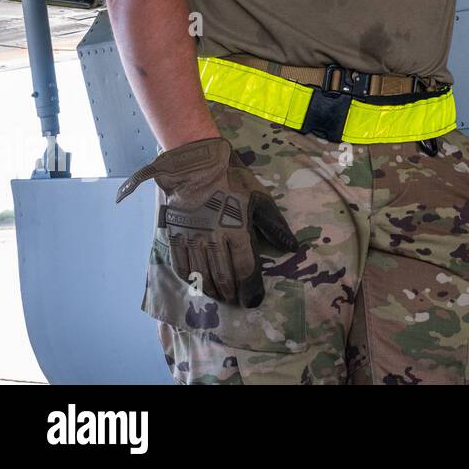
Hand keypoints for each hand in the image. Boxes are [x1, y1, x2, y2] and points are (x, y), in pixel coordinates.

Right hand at [116, 136, 299, 306]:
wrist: (196, 166)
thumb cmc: (232, 181)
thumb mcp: (259, 198)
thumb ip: (274, 225)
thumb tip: (293, 247)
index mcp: (236, 229)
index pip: (245, 269)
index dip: (250, 288)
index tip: (254, 300)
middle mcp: (213, 239)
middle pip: (223, 277)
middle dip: (232, 294)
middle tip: (237, 302)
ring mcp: (192, 239)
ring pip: (202, 276)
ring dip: (213, 291)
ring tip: (221, 297)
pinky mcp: (175, 237)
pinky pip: (182, 267)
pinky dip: (192, 281)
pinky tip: (199, 285)